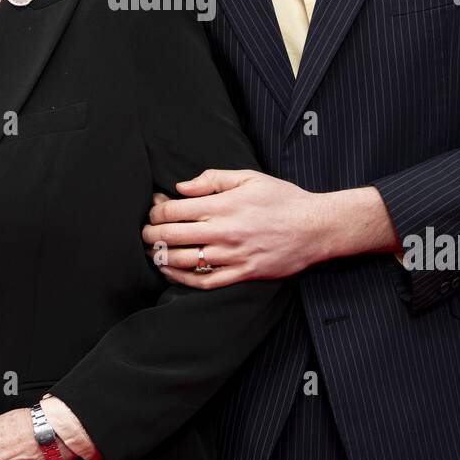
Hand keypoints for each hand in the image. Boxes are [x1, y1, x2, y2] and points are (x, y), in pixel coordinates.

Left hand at [143, 169, 328, 287]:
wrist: (315, 227)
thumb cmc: (282, 199)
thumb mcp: (249, 178)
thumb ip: (212, 179)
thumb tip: (181, 187)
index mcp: (223, 205)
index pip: (173, 211)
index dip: (156, 213)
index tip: (153, 212)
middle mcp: (224, 232)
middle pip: (171, 237)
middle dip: (150, 235)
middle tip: (144, 234)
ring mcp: (232, 255)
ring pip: (183, 261)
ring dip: (161, 258)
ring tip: (153, 253)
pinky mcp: (242, 273)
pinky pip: (204, 281)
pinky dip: (182, 279)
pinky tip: (171, 272)